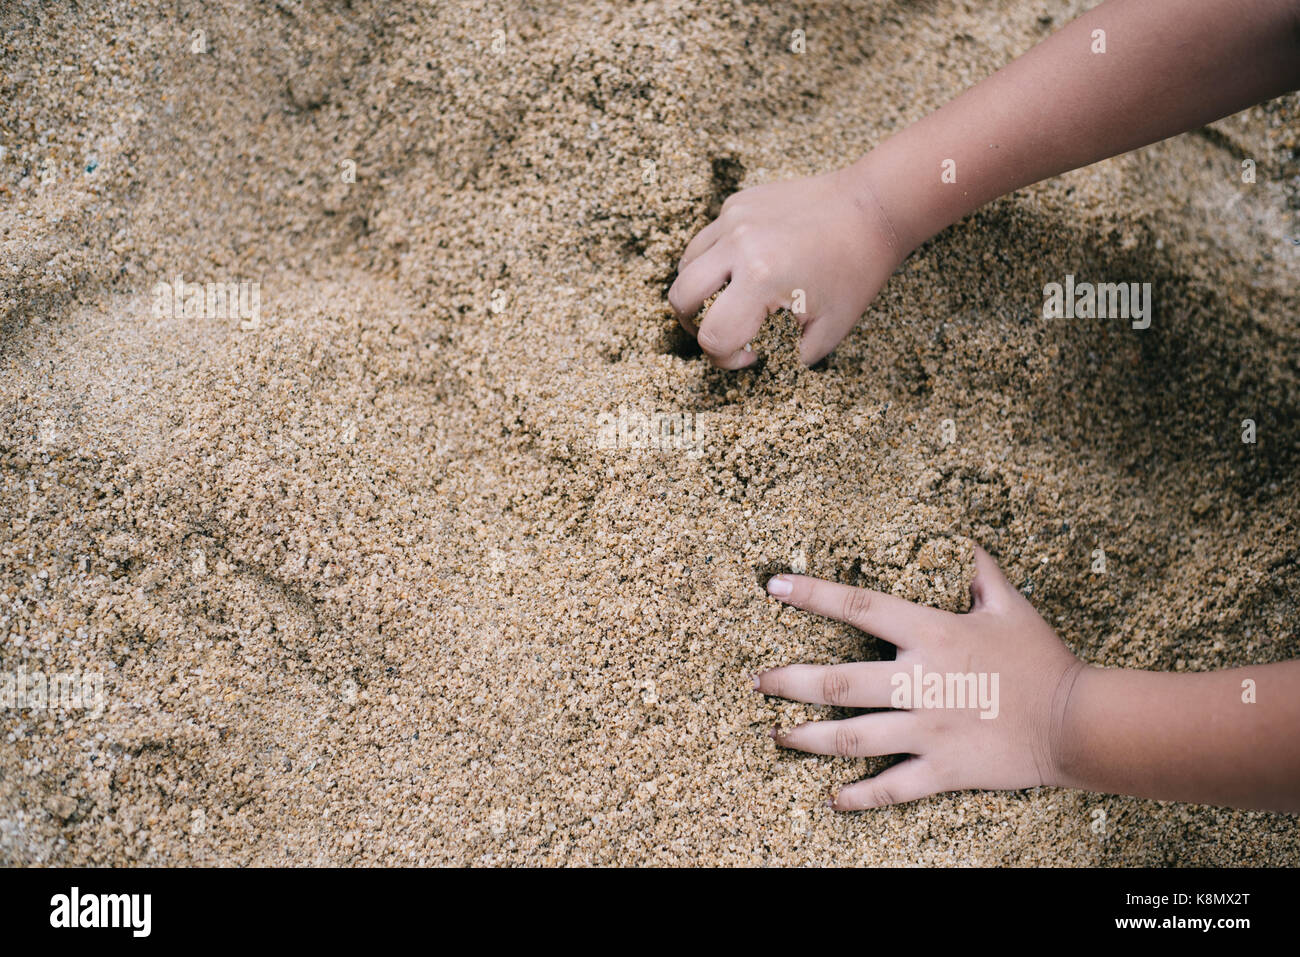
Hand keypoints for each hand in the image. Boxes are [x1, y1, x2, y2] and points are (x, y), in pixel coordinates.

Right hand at [668, 164, 906, 368]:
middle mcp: (739, 245)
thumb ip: (785, 357)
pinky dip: (713, 263)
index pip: (712, 337)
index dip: (726, 358)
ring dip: (699, 294)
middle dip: (695, 326)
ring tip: (730, 302)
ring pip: (685, 267)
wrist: (872, 208)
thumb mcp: (828, 331)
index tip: (752, 355)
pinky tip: (745, 270)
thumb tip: (753, 360)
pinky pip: (705, 241)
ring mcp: (734, 219)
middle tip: (727, 331)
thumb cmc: (856, 271)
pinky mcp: (737, 203)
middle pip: (680, 299)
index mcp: (762, 279)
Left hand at [756, 546, 1084, 809]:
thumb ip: (979, 570)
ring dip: (806, 737)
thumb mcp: (1010, 605)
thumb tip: (959, 538)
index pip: (861, 606)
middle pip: (838, 683)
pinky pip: (891, 788)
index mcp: (934, 635)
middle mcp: (921, 682)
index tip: (775, 587)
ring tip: (777, 734)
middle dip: (789, 682)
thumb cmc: (1042, 660)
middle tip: (756, 682)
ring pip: (851, 737)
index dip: (813, 594)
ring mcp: (929, 730)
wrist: (1078, 724)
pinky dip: (859, 795)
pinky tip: (832, 798)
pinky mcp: (943, 770)